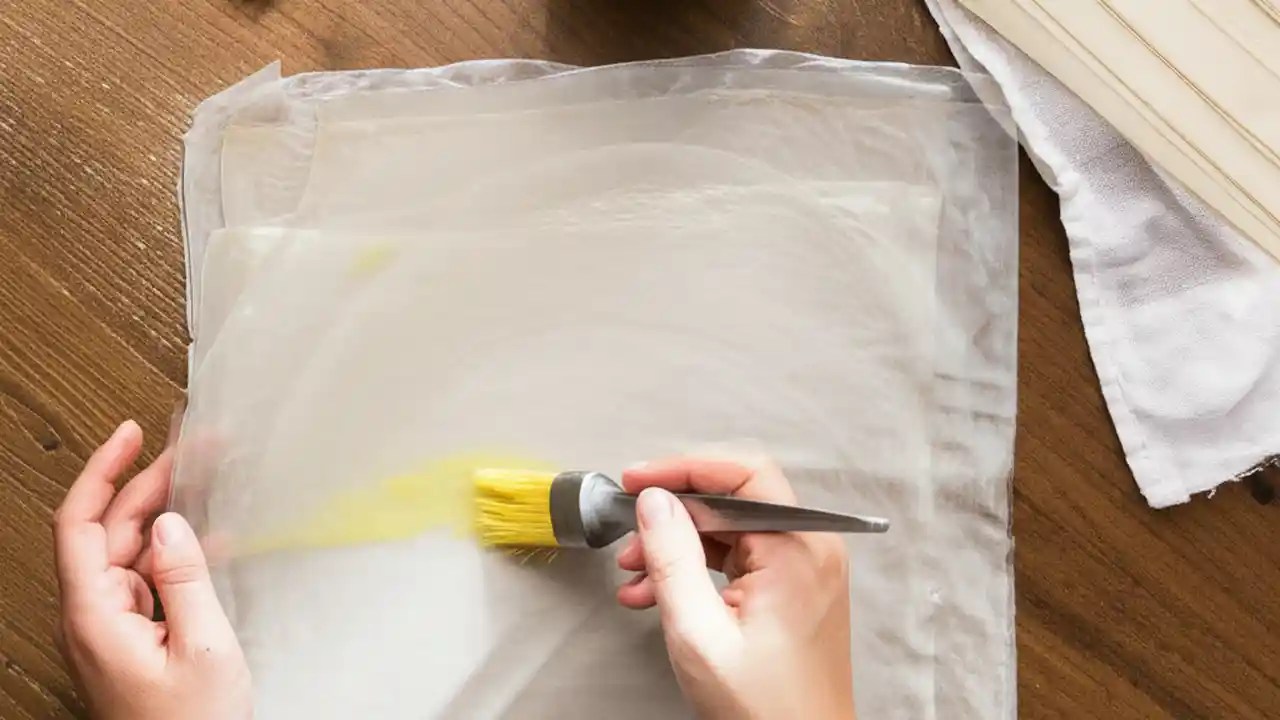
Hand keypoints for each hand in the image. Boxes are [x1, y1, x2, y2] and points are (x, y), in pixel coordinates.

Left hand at [53, 420, 250, 719]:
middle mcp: (93, 619)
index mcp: (96, 617)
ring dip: (160, 516)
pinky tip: (201, 540)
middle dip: (144, 485)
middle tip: (190, 452)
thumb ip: (185, 579)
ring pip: (126, 554)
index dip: (101, 471)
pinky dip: (170, 552)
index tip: (129, 435)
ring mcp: (109, 629)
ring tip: (200, 485)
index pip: (79, 524)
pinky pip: (144, 581)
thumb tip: (170, 524)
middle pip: (106, 532)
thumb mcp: (204, 647)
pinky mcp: (130, 639)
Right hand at [615, 457, 854, 719]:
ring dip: (677, 546)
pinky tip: (656, 593)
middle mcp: (809, 548)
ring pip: (728, 530)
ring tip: (634, 575)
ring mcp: (803, 570)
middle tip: (628, 533)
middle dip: (673, 516)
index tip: (637, 481)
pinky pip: (737, 559)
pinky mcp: (791, 590)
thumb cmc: (764, 708)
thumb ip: (672, 558)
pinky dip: (696, 569)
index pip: (742, 474)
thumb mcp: (699, 632)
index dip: (683, 468)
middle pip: (732, 500)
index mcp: (799, 548)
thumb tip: (653, 501)